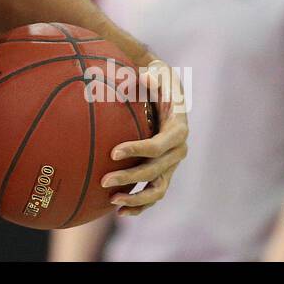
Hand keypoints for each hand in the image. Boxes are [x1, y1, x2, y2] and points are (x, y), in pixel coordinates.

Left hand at [100, 58, 187, 215]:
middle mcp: (178, 150)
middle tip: (104, 181)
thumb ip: (149, 77)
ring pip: (157, 189)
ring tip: (113, 201)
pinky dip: (139, 205)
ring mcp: (171, 165)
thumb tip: (143, 77)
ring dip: (136, 199)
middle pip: (155, 171)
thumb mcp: (155, 73)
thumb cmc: (156, 80)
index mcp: (178, 129)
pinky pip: (153, 194)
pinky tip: (118, 211)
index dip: (138, 150)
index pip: (158, 145)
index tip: (114, 152)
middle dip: (130, 177)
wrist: (166, 91)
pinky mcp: (163, 173)